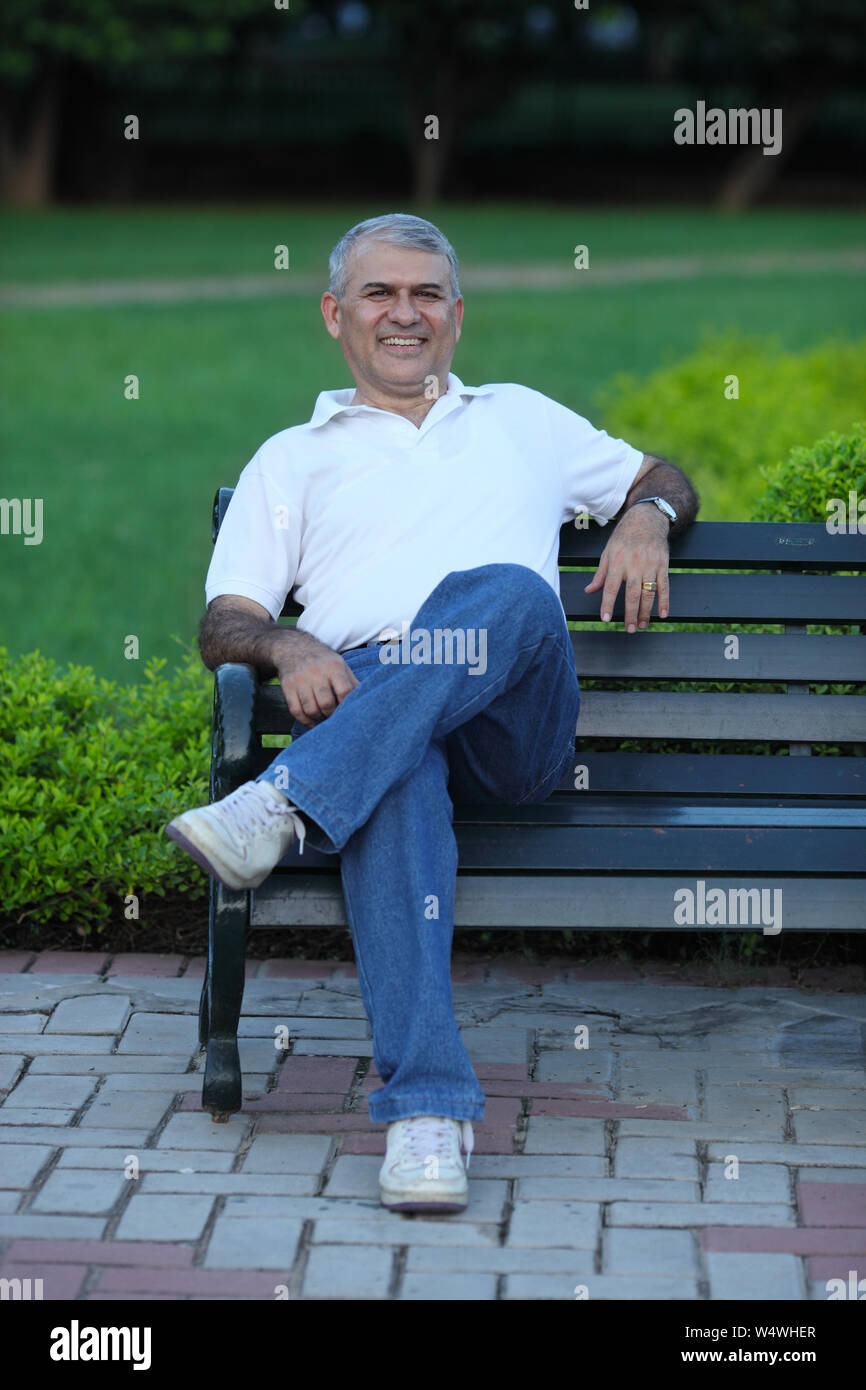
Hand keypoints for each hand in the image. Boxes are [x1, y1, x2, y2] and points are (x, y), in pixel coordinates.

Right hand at [275, 635, 359, 726]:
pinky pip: (296, 711)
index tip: (347, 711)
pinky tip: (312, 721)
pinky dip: (305, 721)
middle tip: (334, 716)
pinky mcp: (287, 687)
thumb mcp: (340, 665)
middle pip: (326, 703)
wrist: (293, 647)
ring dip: (319, 718)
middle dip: (332, 714)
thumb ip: (353, 682)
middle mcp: (316, 672)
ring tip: (323, 718)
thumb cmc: (323, 661)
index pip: (344, 691)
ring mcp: (300, 680)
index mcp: (334, 666)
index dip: (347, 705)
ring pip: (311, 709)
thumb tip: (366, 701)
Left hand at [583, 505, 670, 631]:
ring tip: (642, 625)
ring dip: (646, 612)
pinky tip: (663, 614)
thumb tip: (589, 591)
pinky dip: (665, 601)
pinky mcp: (663, 565)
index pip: (611, 587)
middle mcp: (634, 564)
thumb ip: (600, 574)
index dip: (608, 604)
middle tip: (629, 629)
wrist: (647, 519)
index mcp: (617, 562)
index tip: (606, 619)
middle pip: (632, 594)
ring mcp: (650, 565)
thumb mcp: (608, 552)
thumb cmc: (623, 537)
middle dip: (631, 614)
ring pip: (649, 593)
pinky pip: (664, 586)